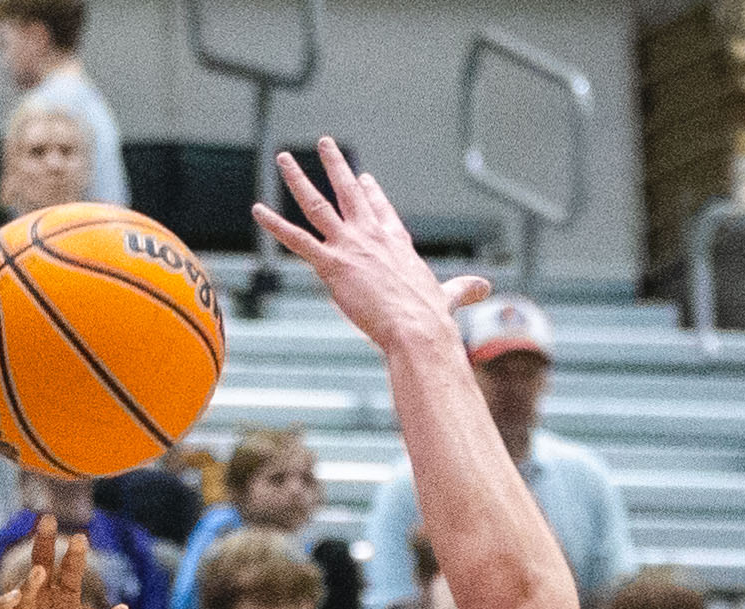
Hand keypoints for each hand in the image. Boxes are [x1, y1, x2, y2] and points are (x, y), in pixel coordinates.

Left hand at [257, 139, 493, 356]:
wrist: (418, 328)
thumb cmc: (432, 318)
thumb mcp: (448, 297)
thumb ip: (463, 289)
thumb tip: (485, 288)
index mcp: (396, 242)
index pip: (380, 210)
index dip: (370, 193)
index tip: (362, 178)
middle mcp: (371, 236)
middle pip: (348, 192)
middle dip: (335, 165)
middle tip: (323, 144)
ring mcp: (350, 246)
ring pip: (317, 204)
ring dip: (297, 180)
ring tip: (283, 158)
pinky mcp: (332, 264)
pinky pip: (297, 240)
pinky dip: (275, 225)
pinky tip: (258, 210)